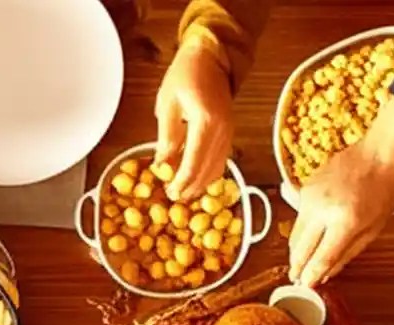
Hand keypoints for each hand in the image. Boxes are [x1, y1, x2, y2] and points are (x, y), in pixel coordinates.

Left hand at [155, 39, 233, 200]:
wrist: (212, 58)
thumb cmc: (187, 74)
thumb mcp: (168, 102)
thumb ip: (167, 134)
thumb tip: (163, 162)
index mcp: (205, 121)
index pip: (194, 161)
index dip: (182, 181)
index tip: (170, 191)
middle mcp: (222, 130)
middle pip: (208, 169)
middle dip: (191, 187)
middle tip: (175, 197)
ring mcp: (229, 132)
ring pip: (218, 167)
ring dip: (202, 184)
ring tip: (185, 193)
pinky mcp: (230, 132)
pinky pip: (222, 159)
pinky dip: (210, 173)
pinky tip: (198, 180)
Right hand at [288, 96, 393, 285]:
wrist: (380, 155)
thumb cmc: (383, 190)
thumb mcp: (372, 231)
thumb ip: (345, 255)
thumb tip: (324, 274)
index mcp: (344, 221)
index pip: (319, 258)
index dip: (310, 276)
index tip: (305, 285)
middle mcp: (322, 209)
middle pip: (299, 249)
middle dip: (297, 266)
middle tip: (297, 278)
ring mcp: (310, 197)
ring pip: (294, 234)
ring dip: (298, 249)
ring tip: (303, 260)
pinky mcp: (305, 188)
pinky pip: (298, 216)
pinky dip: (304, 228)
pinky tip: (314, 231)